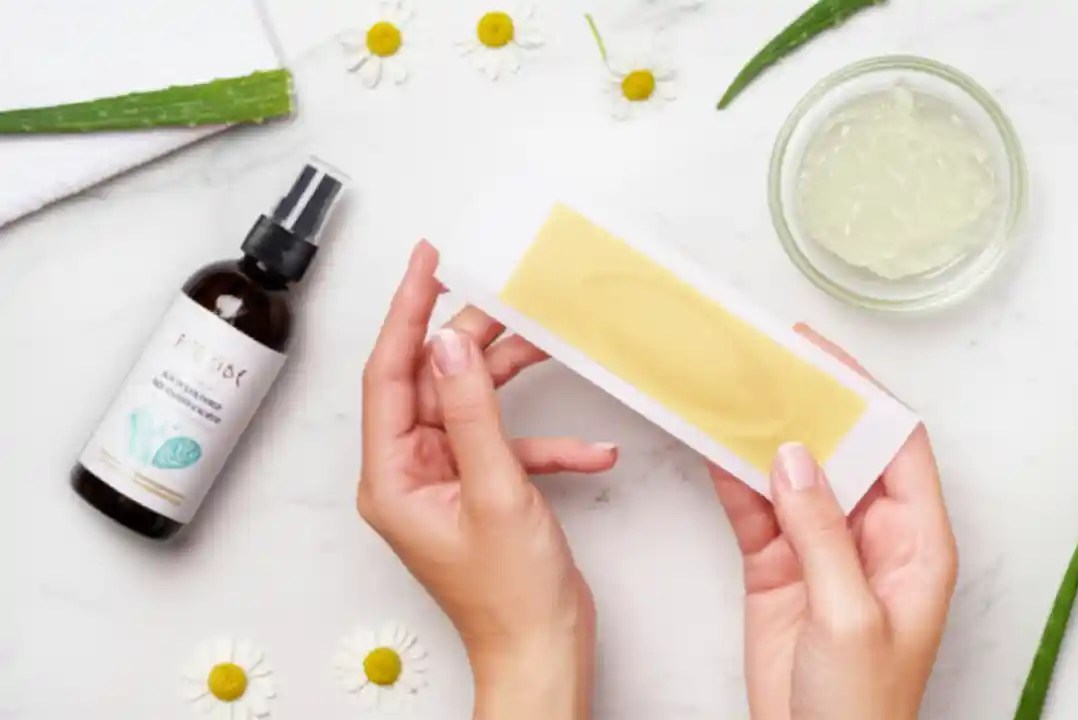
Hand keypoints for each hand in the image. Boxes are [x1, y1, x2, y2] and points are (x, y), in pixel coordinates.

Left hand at [359, 241, 614, 719]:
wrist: (543, 653)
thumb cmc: (510, 597)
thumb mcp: (497, 493)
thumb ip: (474, 415)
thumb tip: (448, 348)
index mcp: (393, 476)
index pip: (390, 374)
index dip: (406, 311)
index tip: (426, 263)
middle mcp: (411, 474)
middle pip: (434, 382)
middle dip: (472, 340)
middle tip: (504, 295)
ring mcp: (447, 482)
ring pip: (475, 407)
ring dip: (515, 384)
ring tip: (549, 343)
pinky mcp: (482, 491)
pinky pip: (510, 446)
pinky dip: (549, 443)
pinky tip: (592, 450)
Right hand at [710, 326, 956, 719]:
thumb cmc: (862, 707)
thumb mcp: (850, 615)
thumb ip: (822, 531)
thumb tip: (798, 456)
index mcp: (916, 542)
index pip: (899, 444)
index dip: (866, 395)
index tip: (824, 357)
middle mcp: (871, 536)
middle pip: (842, 450)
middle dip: (808, 406)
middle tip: (768, 362)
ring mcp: (820, 550)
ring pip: (792, 474)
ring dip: (763, 437)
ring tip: (732, 391)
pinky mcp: (777, 568)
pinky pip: (754, 510)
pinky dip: (732, 479)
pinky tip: (712, 447)